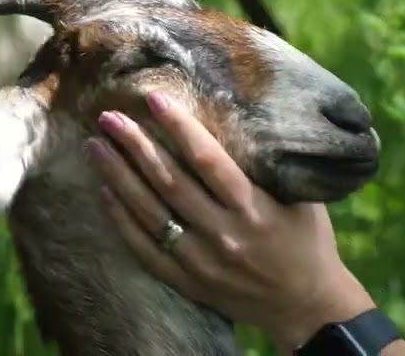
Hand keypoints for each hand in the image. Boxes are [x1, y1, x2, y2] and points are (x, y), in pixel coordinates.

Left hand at [88, 92, 377, 350]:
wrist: (307, 305)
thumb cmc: (308, 240)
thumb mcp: (302, 198)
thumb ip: (269, 166)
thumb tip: (237, 118)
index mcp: (254, 208)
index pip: (207, 159)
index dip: (179, 127)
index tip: (154, 98)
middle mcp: (225, 234)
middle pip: (169, 182)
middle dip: (135, 145)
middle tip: (108, 117)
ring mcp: (203, 262)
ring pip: (150, 213)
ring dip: (119, 177)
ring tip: (95, 147)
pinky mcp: (190, 283)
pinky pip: (146, 250)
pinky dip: (123, 221)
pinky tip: (105, 192)